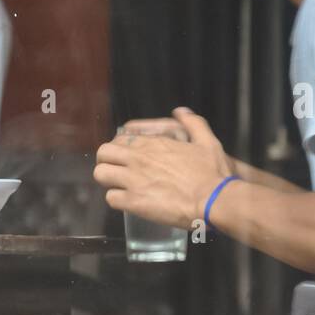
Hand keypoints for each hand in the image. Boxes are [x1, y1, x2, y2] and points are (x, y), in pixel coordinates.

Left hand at [94, 108, 235, 227]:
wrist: (214, 200)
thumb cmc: (213, 173)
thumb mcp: (207, 141)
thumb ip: (194, 123)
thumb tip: (181, 111)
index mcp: (153, 143)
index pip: (120, 139)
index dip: (120, 148)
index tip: (126, 156)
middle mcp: (139, 158)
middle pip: (103, 153)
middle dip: (106, 161)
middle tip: (116, 170)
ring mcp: (133, 180)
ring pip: (100, 174)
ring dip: (107, 181)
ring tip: (118, 186)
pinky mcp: (134, 202)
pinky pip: (111, 198)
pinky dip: (117, 201)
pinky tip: (128, 202)